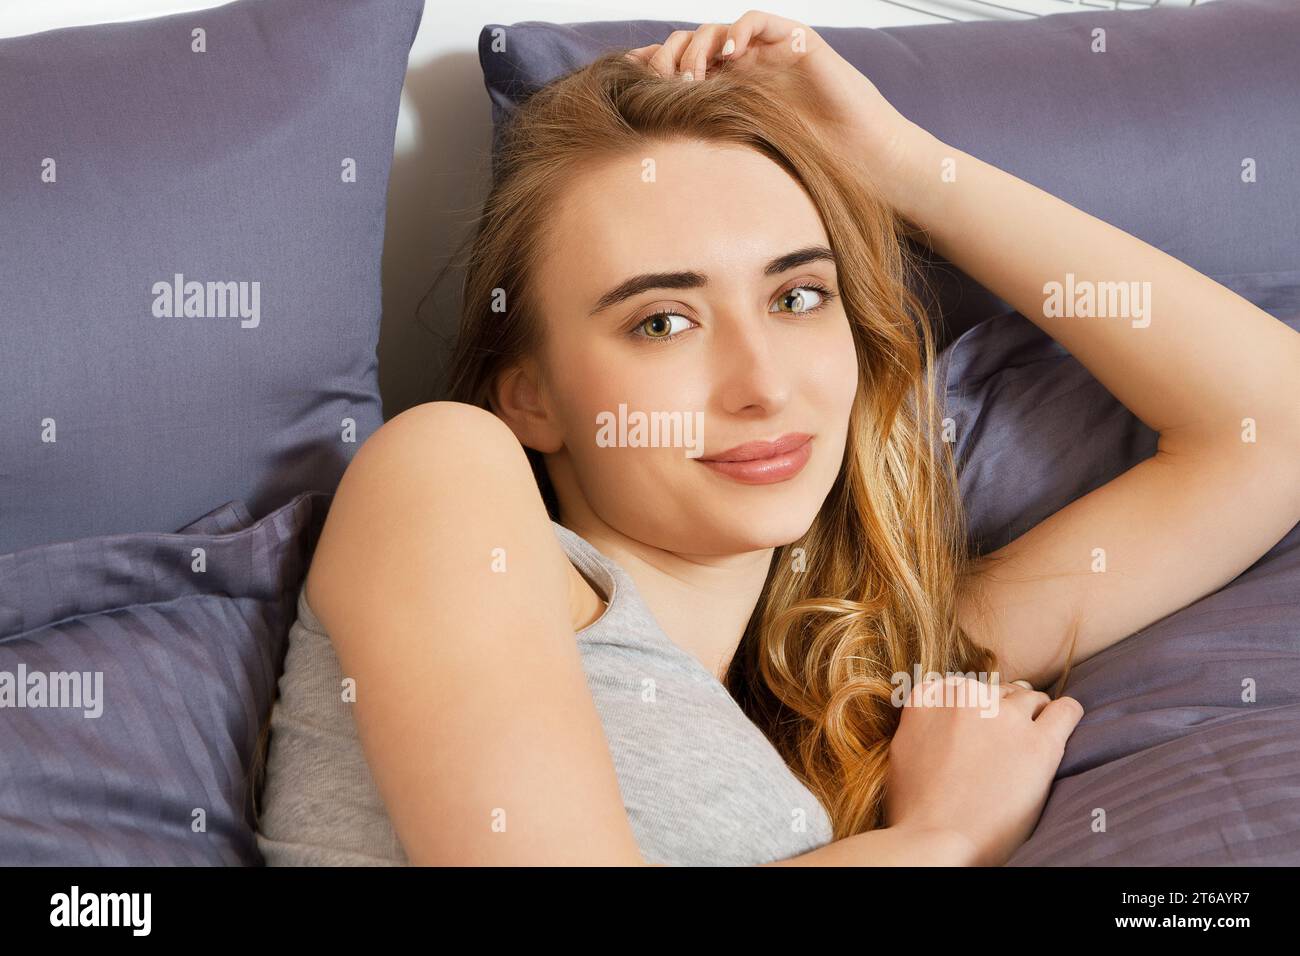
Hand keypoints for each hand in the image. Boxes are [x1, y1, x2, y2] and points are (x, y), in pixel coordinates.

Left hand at [624, 10, 927, 199]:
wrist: (866, 164)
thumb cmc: (813, 172)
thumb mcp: (743, 165)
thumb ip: (706, 153)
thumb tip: (651, 172)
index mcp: (728, 98)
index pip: (680, 72)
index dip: (651, 70)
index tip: (624, 83)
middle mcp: (745, 73)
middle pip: (691, 46)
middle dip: (667, 58)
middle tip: (656, 83)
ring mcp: (768, 55)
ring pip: (718, 31)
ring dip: (696, 47)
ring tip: (688, 77)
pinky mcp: (795, 43)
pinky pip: (757, 22)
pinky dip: (736, 31)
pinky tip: (724, 56)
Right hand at [883, 674, 1084, 865]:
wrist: (935, 840)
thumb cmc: (914, 808)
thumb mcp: (901, 750)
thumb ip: (922, 722)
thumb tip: (939, 718)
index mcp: (930, 697)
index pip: (962, 686)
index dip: (972, 710)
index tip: (976, 730)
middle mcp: (967, 697)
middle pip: (998, 691)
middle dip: (1002, 713)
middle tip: (1002, 746)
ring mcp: (1005, 717)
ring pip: (1032, 698)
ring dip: (1032, 718)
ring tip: (1028, 747)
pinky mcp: (1040, 742)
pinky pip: (1067, 710)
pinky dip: (1066, 716)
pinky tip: (1061, 731)